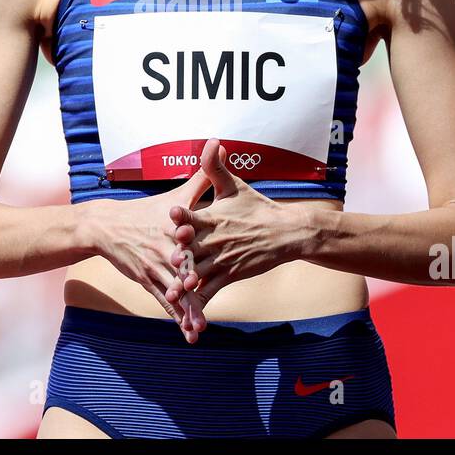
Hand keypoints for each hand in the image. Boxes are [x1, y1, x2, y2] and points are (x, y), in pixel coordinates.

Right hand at [91, 168, 211, 342]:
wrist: (107, 226)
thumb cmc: (147, 210)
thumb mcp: (175, 194)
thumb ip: (202, 176)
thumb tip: (220, 145)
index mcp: (174, 227)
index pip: (193, 239)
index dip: (206, 249)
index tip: (224, 257)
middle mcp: (164, 249)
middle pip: (184, 269)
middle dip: (197, 286)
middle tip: (213, 298)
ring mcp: (154, 268)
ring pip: (175, 291)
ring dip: (188, 310)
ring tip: (203, 326)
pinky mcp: (148, 281)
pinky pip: (166, 303)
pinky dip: (178, 318)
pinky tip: (191, 333)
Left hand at [166, 138, 299, 317]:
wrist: (285, 233)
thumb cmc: (256, 207)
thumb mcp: (235, 185)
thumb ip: (216, 167)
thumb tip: (211, 141)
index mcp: (213, 217)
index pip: (195, 215)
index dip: (183, 215)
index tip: (173, 212)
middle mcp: (215, 240)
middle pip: (194, 248)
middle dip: (182, 254)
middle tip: (169, 259)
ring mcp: (222, 260)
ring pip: (201, 273)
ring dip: (188, 283)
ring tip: (174, 291)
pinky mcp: (229, 276)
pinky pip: (211, 292)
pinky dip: (199, 303)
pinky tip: (187, 313)